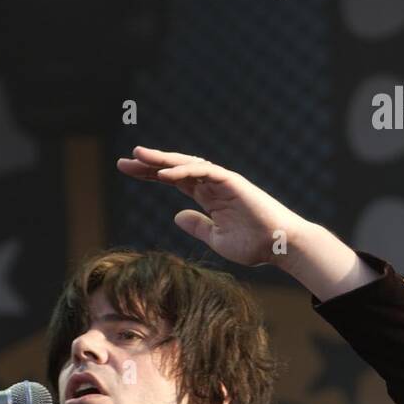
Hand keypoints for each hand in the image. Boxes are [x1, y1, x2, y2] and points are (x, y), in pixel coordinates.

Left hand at [116, 146, 304, 267]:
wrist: (280, 246)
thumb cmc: (254, 245)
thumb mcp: (216, 239)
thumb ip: (197, 226)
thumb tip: (176, 216)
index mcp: (208, 197)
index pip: (174, 181)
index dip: (150, 175)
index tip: (127, 171)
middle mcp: (212, 184)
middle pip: (175, 169)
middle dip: (148, 164)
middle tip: (123, 161)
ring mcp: (222, 181)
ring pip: (186, 165)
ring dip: (161, 161)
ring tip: (137, 157)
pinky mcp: (232, 182)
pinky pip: (203, 173)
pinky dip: (182, 172)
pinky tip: (162, 174)